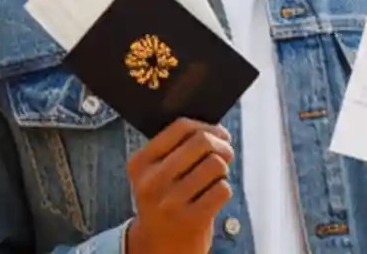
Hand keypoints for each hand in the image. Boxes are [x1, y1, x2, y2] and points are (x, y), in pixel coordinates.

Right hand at [125, 118, 233, 253]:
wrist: (159, 247)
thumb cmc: (166, 200)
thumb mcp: (156, 173)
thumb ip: (179, 148)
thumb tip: (217, 129)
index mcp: (140, 163)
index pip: (180, 126)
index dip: (207, 125)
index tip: (218, 133)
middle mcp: (151, 182)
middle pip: (202, 141)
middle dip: (221, 145)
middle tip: (226, 153)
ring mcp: (170, 203)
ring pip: (216, 164)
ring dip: (223, 170)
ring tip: (214, 179)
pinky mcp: (191, 221)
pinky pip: (223, 189)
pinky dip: (224, 190)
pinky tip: (212, 197)